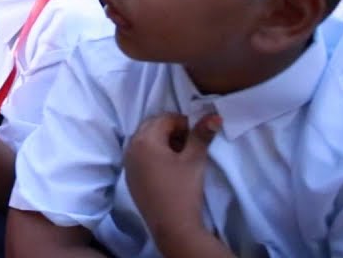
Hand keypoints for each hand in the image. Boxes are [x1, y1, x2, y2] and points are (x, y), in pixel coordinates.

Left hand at [123, 112, 220, 242]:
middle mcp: (130, 148)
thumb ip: (201, 135)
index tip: (197, 135)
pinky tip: (169, 168)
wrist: (172, 225)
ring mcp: (128, 163)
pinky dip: (153, 154)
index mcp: (144, 140)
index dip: (183, 123)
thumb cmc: (183, 189)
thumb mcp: (194, 160)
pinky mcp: (130, 176)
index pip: (164, 118)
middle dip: (171, 130)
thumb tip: (214, 116)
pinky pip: (140, 155)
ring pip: (144, 140)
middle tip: (190, 143)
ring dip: (162, 141)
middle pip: (151, 127)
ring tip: (181, 155)